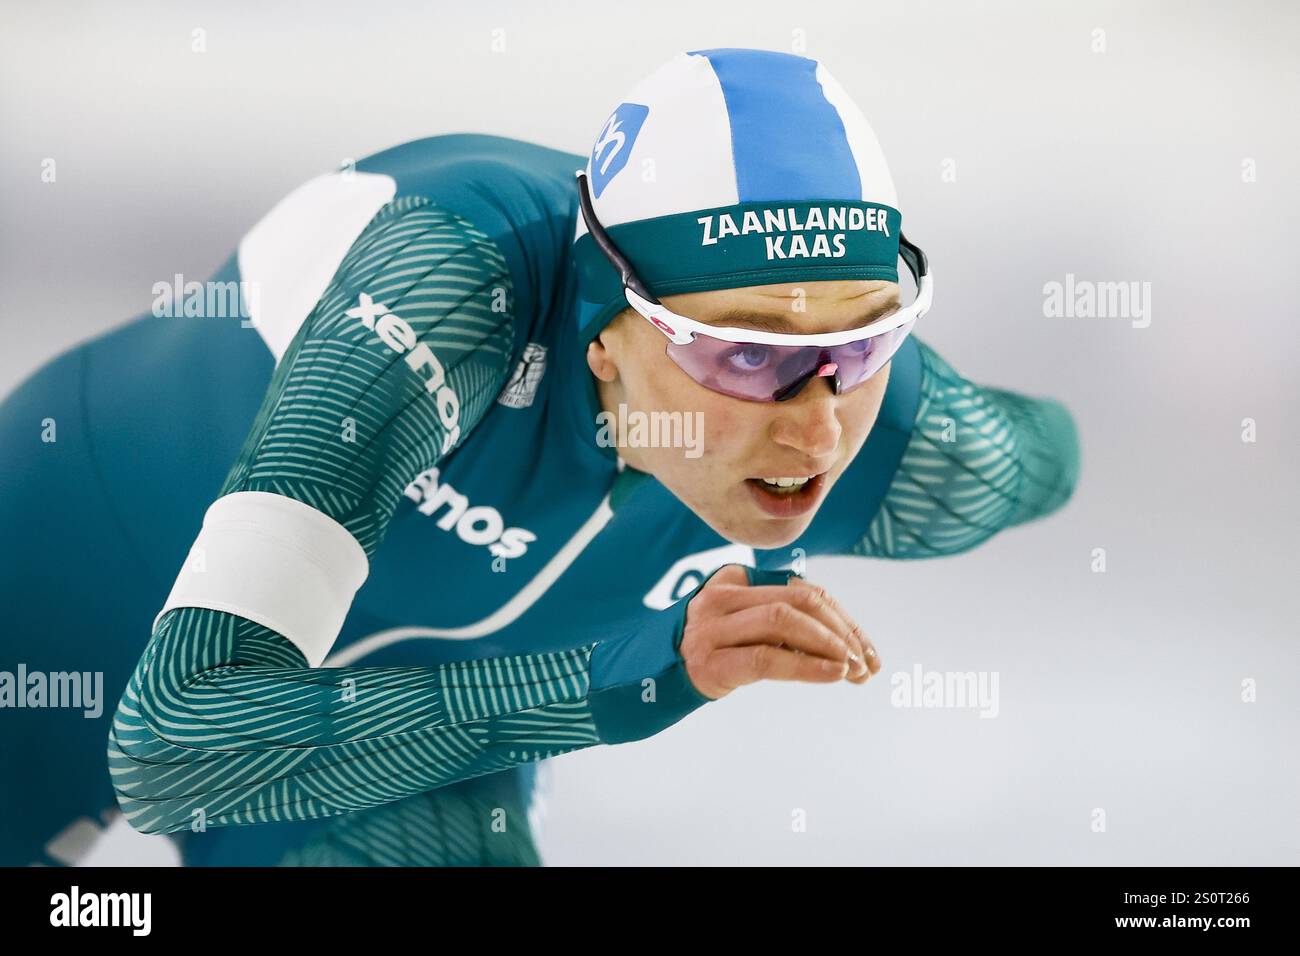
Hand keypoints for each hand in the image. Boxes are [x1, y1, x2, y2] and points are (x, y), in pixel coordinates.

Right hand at [679, 565, 880, 699]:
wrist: (647, 681)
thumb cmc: (707, 654)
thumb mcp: (740, 626)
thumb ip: (780, 621)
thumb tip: (847, 643)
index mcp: (734, 580)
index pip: (804, 591)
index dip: (844, 619)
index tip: (868, 650)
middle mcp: (721, 597)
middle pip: (799, 601)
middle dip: (843, 632)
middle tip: (867, 664)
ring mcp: (712, 628)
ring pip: (785, 621)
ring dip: (829, 645)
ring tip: (854, 671)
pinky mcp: (709, 662)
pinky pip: (766, 657)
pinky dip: (807, 666)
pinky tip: (833, 676)